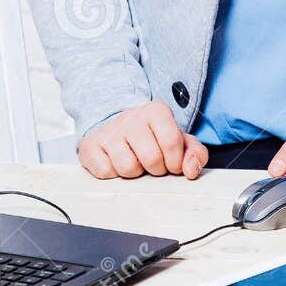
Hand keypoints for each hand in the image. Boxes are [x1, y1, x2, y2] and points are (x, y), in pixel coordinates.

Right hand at [78, 101, 207, 179]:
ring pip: (128, 168)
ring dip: (135, 173)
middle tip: (153, 164)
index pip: (171, 142)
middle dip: (156, 170)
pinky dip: (114, 174)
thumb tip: (191, 170)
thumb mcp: (179, 140)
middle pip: (151, 159)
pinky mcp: (90, 146)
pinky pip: (106, 172)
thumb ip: (195, 153)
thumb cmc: (151, 137)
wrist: (115, 127)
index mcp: (156, 111)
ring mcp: (110, 131)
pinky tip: (116, 162)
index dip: (175, 162)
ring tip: (134, 161)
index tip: (173, 165)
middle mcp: (132, 117)